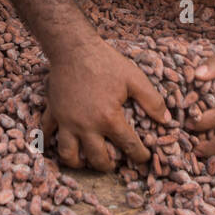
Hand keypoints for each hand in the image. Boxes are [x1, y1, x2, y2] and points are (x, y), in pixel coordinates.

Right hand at [40, 38, 172, 170]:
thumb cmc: (105, 62)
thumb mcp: (134, 78)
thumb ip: (152, 101)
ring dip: (77, 162)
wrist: (73, 48)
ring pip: (68, 154)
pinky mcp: (53, 112)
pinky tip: (56, 143)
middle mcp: (86, 126)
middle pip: (97, 159)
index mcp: (109, 119)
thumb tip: (167, 120)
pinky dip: (49, 141)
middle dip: (108, 166)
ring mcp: (66, 121)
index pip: (128, 145)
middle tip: (113, 164)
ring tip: (84, 162)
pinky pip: (47, 133)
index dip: (140, 155)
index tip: (144, 157)